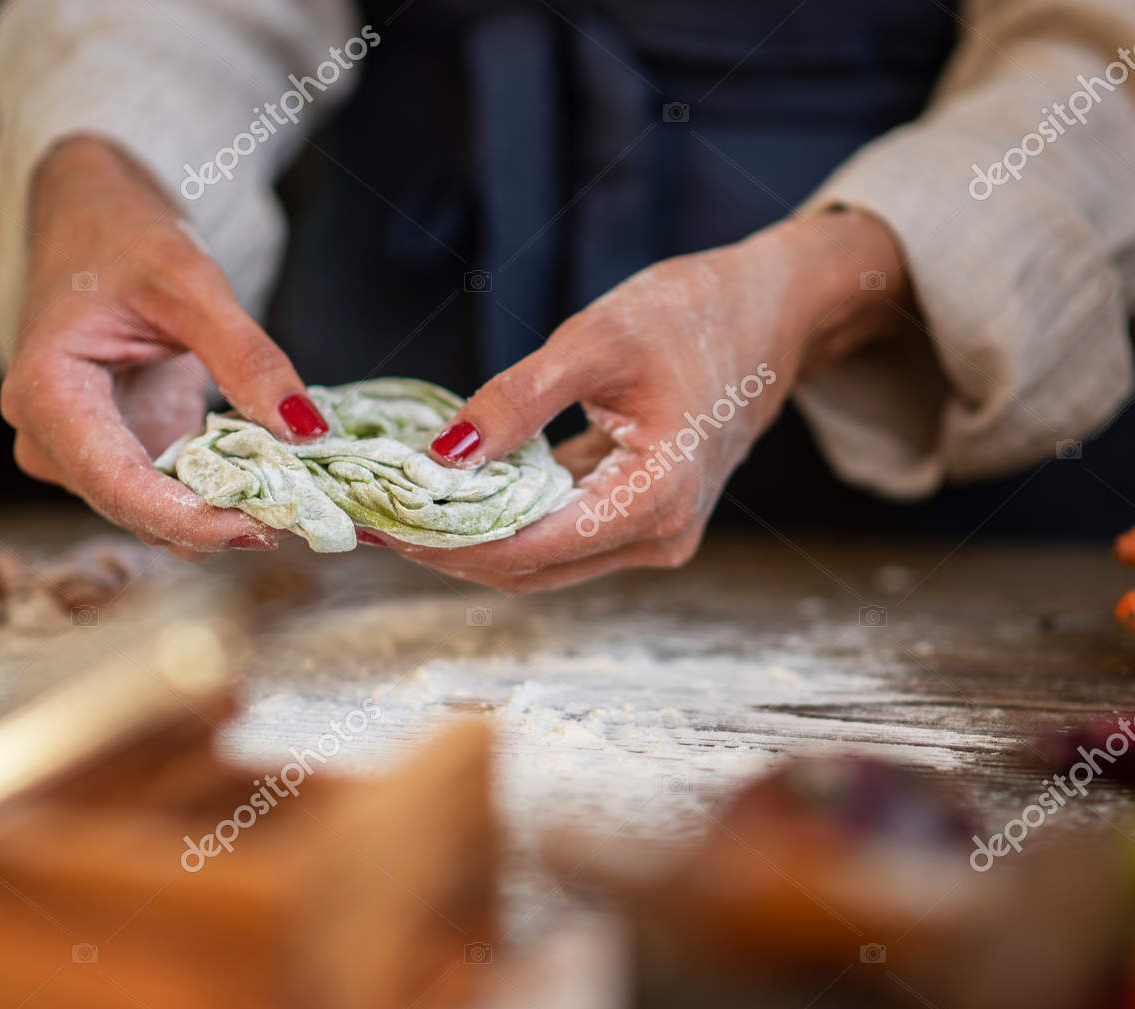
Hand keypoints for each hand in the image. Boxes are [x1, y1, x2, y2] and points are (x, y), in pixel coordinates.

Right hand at [0, 137, 331, 552]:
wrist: (92, 217)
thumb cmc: (122, 235)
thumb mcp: (191, 282)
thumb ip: (247, 356)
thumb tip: (305, 428)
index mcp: (47, 394)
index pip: (117, 485)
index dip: (191, 520)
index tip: (266, 528)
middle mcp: (51, 438)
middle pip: (136, 511)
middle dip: (217, 521)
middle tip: (305, 514)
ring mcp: (82, 452)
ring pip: (156, 514)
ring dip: (223, 512)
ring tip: (299, 499)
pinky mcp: (120, 452)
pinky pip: (172, 494)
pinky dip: (221, 494)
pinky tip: (274, 485)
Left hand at [389, 209, 908, 591]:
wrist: (770, 315)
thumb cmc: (694, 314)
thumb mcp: (597, 339)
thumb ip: (518, 399)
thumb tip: (442, 453)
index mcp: (653, 500)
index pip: (525, 549)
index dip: (442, 543)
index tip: (372, 521)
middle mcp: (659, 538)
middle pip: (526, 569)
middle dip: (443, 549)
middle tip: (363, 516)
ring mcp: (653, 535)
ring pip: (540, 561)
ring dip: (468, 540)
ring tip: (392, 506)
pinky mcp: (641, 519)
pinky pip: (560, 536)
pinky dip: (504, 521)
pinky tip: (449, 494)